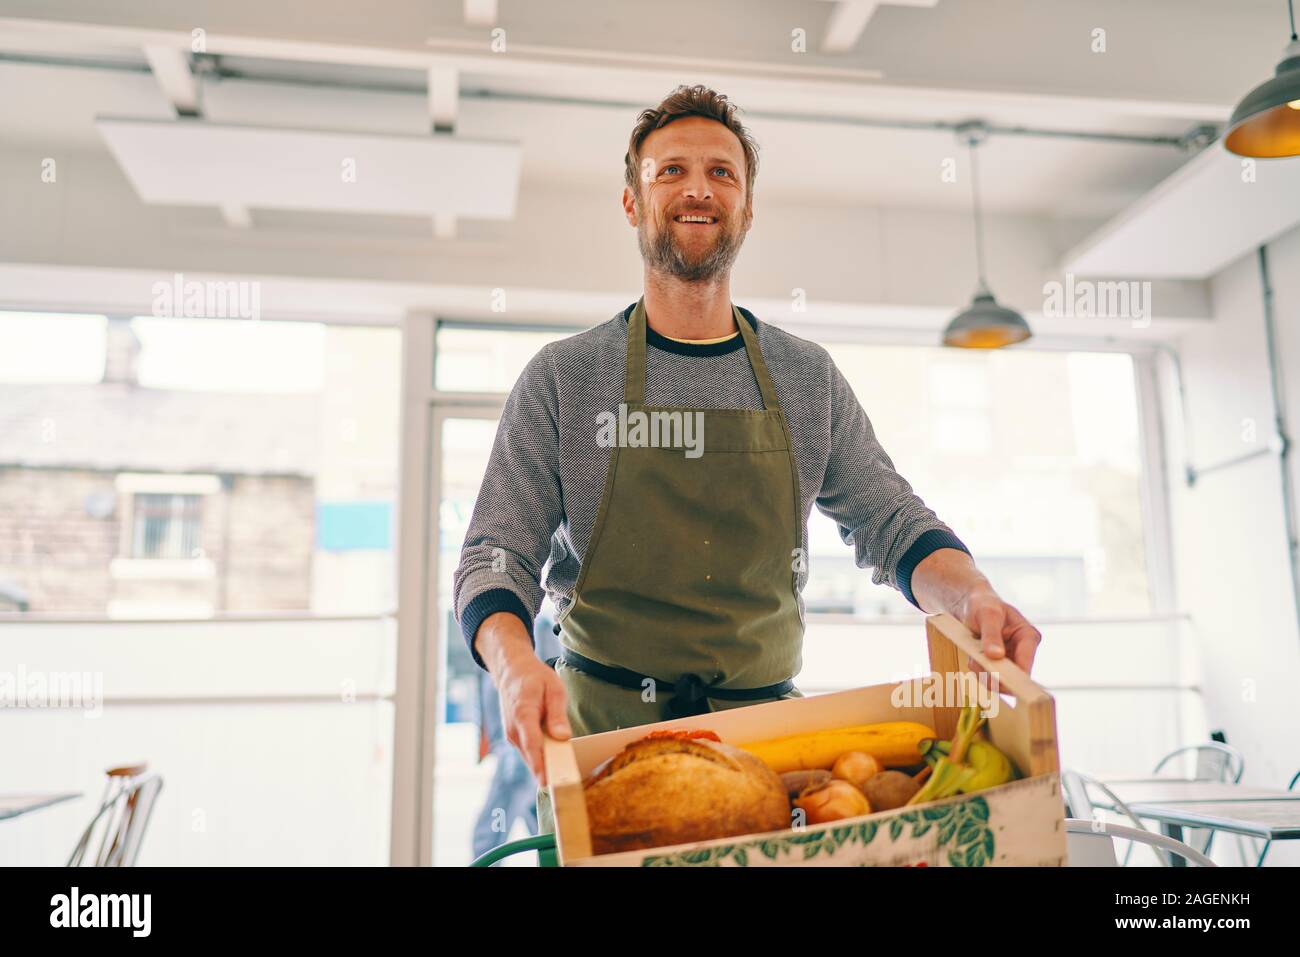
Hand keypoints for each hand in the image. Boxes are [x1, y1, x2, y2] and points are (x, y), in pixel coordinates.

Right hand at [496, 653, 570, 787]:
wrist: (512, 673)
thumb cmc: (535, 678)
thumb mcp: (554, 688)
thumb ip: (558, 714)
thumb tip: (563, 737)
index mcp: (523, 714)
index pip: (532, 745)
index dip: (540, 766)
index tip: (549, 783)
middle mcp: (514, 729)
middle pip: (532, 757)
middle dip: (548, 772)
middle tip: (568, 788)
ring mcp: (512, 735)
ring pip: (531, 758)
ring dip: (546, 767)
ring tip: (566, 777)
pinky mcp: (515, 739)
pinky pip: (530, 753)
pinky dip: (542, 759)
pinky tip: (557, 762)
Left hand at [956, 587, 1041, 694]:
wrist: (972, 607)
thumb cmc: (983, 605)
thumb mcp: (987, 614)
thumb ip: (991, 634)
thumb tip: (996, 656)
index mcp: (1028, 636)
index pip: (1026, 662)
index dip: (1014, 675)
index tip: (996, 679)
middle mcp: (1023, 651)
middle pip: (1013, 677)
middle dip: (992, 673)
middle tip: (974, 662)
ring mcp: (1012, 661)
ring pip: (1001, 682)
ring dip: (982, 672)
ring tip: (972, 655)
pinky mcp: (1001, 667)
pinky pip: (991, 679)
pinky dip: (978, 672)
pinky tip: (973, 658)